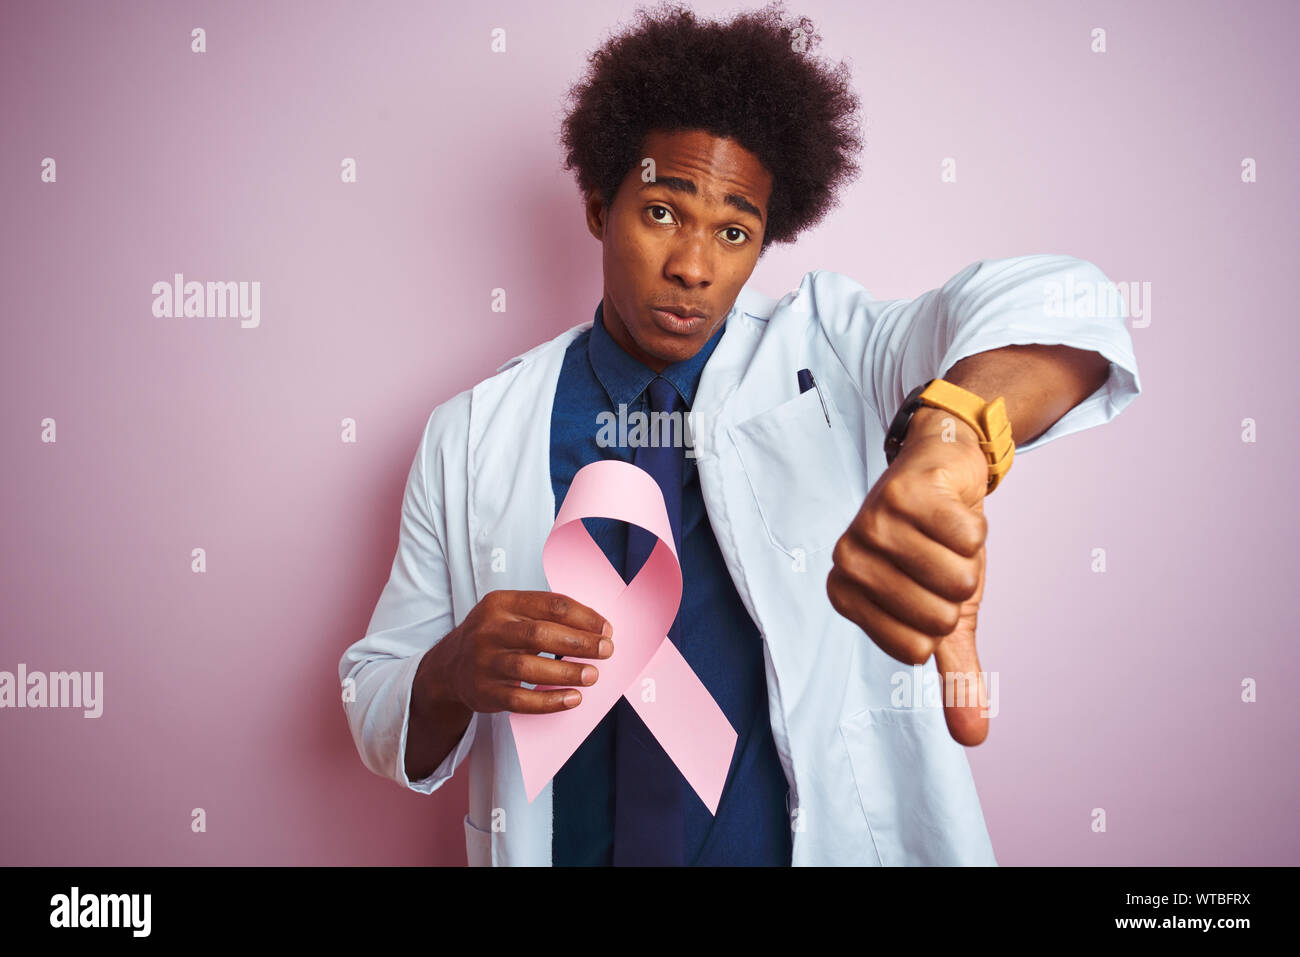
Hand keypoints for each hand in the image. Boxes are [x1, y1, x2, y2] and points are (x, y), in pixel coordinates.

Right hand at [418, 590, 613, 714]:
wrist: (448, 667)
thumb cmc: (494, 636)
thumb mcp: (509, 613)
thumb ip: (543, 615)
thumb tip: (594, 628)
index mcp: (500, 603)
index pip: (550, 604)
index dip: (583, 616)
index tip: (606, 628)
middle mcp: (489, 630)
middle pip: (540, 634)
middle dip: (579, 643)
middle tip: (606, 650)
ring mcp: (484, 663)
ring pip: (529, 668)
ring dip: (567, 672)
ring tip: (592, 675)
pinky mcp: (484, 693)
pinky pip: (521, 700)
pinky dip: (550, 701)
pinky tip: (573, 698)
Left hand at [826, 408, 991, 744]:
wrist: (945, 473)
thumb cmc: (937, 548)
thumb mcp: (947, 617)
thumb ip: (954, 676)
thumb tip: (974, 737)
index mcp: (847, 594)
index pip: (914, 649)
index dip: (940, 623)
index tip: (927, 590)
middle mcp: (848, 557)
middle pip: (937, 616)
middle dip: (957, 591)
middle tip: (940, 558)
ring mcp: (871, 520)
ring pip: (957, 577)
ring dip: (968, 557)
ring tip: (945, 535)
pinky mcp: (904, 489)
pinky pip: (968, 536)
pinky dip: (975, 525)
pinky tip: (953, 508)